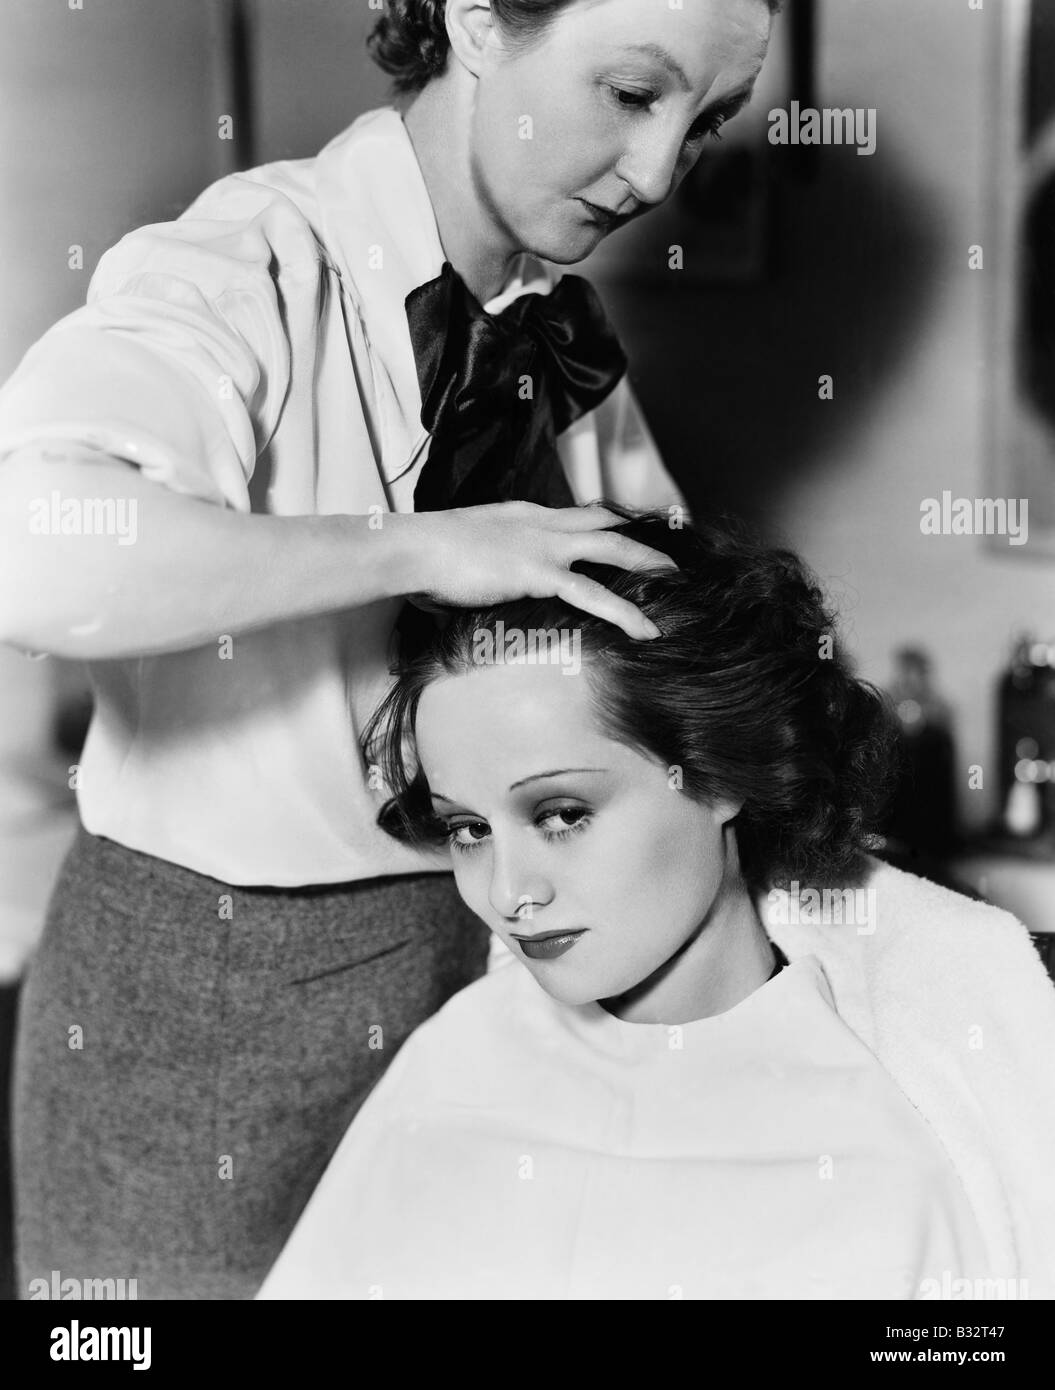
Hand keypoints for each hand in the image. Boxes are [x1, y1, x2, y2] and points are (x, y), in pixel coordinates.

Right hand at [408, 501, 677, 639]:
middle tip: (670, 556)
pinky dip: (625, 612)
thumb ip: (484, 568)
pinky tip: (646, 630)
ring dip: (649, 566)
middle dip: (641, 539)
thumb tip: (478, 591)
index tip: (629, 536)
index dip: (607, 526)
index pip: (576, 516)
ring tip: (679, 585)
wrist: (412, 549)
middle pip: (605, 524)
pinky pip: (593, 594)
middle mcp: (541, 523)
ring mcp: (543, 545)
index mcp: (524, 516)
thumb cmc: (424, 557)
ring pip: (612, 551)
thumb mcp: (462, 555)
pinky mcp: (539, 572)